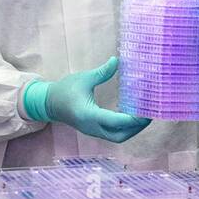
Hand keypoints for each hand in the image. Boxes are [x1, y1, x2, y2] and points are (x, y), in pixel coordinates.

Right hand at [24, 58, 150, 142]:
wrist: (49, 103)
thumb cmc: (65, 90)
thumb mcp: (84, 78)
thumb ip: (102, 72)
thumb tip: (117, 60)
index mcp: (89, 115)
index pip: (115, 122)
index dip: (132, 119)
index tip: (146, 113)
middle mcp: (92, 127)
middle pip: (120, 136)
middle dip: (136, 128)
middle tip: (149, 115)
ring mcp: (93, 131)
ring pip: (118, 137)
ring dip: (132, 130)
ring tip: (144, 118)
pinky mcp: (94, 131)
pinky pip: (113, 134)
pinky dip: (125, 129)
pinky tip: (133, 118)